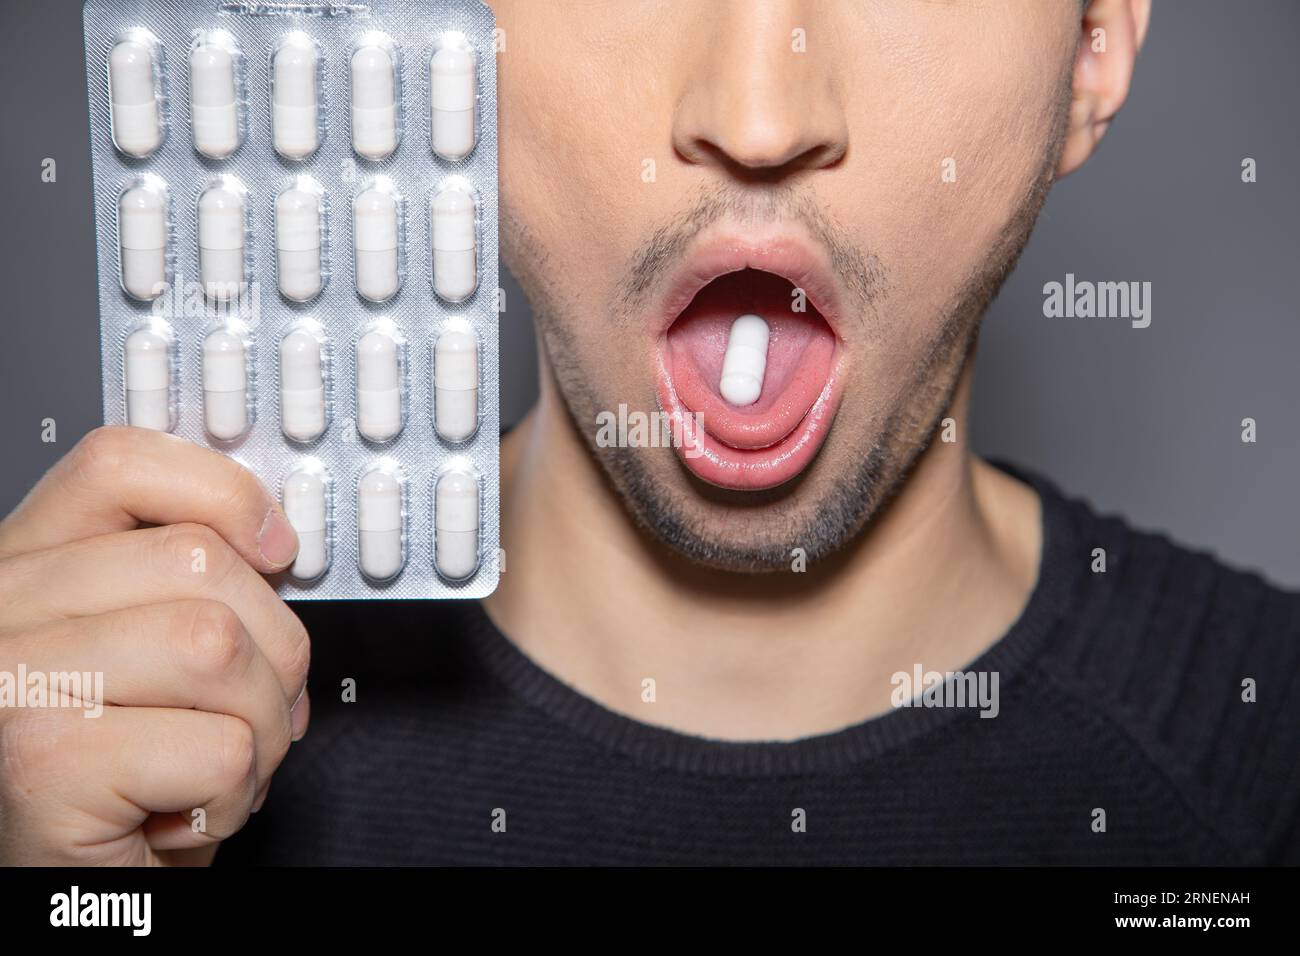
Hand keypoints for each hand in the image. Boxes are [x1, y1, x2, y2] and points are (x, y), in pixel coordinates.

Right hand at [0, 426, 309, 864]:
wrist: (68, 897)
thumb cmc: (116, 786)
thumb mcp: (142, 659)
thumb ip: (178, 584)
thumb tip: (275, 541)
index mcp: (23, 570)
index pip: (119, 463)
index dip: (223, 491)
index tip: (277, 548)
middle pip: (199, 560)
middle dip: (272, 650)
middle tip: (250, 714)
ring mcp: (8, 682)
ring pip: (218, 647)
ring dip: (261, 728)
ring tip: (220, 771)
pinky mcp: (40, 766)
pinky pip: (219, 748)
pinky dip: (235, 795)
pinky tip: (182, 817)